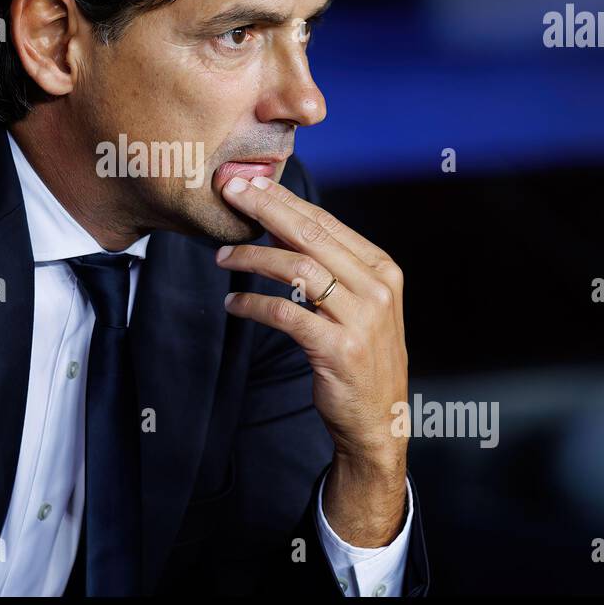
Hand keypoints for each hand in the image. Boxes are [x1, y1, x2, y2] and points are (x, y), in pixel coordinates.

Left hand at [216, 173, 408, 545]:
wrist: (378, 420)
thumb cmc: (360, 358)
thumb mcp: (361, 305)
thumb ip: (334, 268)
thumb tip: (286, 227)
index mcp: (382, 269)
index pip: (326, 222)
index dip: (285, 200)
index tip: (250, 183)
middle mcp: (376, 288)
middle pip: (311, 235)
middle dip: (266, 209)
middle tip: (231, 193)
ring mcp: (360, 318)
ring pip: (296, 269)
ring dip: (252, 258)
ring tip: (221, 257)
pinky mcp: (338, 347)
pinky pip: (285, 313)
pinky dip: (253, 305)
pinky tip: (233, 304)